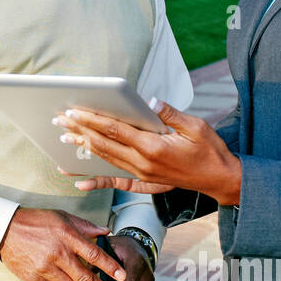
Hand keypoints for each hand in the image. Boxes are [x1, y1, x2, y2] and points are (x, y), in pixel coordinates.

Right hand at [0, 207, 125, 280]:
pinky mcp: (34, 278)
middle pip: (86, 278)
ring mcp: (45, 268)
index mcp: (66, 236)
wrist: (4, 230)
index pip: (94, 255)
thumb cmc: (36, 221)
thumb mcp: (61, 216)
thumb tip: (106, 232)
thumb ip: (85, 226)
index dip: (110, 267)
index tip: (122, 276)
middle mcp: (57, 253)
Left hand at [55, 98, 242, 205]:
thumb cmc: (209, 150)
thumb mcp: (196, 126)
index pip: (116, 131)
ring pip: (106, 159)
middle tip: (60, 120)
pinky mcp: (144, 180)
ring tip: (64, 138)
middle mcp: (143, 163)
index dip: (92, 120)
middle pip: (104, 144)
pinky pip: (115, 179)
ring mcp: (142, 173)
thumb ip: (170, 114)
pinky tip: (80, 180)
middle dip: (80, 131)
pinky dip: (96, 179)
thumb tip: (150, 101)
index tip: (75, 112)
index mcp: (153, 147)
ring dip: (84, 147)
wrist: (220, 179)